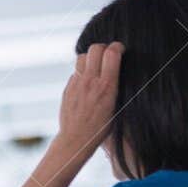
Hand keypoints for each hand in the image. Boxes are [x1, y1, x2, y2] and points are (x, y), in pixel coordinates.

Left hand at [55, 41, 123, 160]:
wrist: (76, 139)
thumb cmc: (100, 127)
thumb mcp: (117, 106)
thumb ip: (116, 85)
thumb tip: (119, 69)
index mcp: (106, 86)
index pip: (111, 53)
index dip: (117, 47)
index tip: (120, 50)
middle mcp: (90, 82)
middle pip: (95, 49)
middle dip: (103, 48)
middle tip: (107, 56)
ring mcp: (76, 84)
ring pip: (82, 57)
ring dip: (90, 58)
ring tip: (96, 67)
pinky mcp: (67, 89)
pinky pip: (75, 72)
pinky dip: (82, 72)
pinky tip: (87, 82)